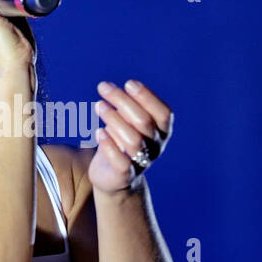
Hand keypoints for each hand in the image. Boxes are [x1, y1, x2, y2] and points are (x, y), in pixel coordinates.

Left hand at [90, 79, 173, 193]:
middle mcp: (156, 146)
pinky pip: (121, 161)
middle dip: (123, 101)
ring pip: (133, 139)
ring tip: (98, 105)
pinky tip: (98, 132)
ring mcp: (143, 162)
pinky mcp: (126, 176)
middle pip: (144, 121)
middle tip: (104, 87)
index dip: (147, 97)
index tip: (128, 83)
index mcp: (162, 131)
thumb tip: (108, 88)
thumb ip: (124, 108)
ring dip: (114, 119)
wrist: (114, 177)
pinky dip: (109, 145)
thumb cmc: (121, 141)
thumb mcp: (126, 122)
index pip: (163, 113)